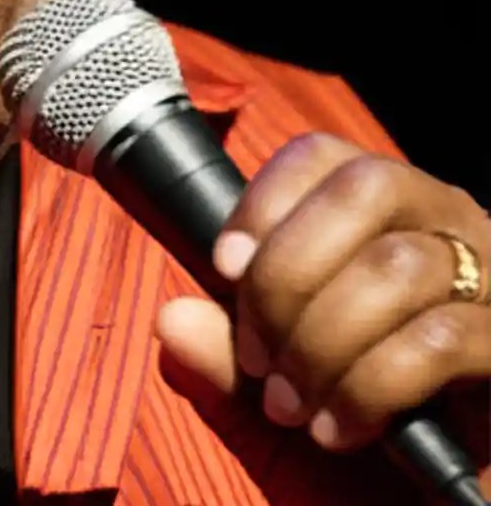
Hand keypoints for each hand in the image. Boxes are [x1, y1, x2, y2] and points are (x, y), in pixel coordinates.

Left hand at [156, 132, 490, 450]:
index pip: (326, 158)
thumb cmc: (361, 468)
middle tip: (258, 359)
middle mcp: (454, 237)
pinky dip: (367, 388)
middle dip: (286, 275)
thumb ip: (224, 367)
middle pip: (364, 190)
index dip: (265, 201)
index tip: (225, 267)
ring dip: (320, 342)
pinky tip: (340, 431)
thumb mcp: (269, 413)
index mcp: (390, 227)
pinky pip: (437, 342)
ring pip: (396, 265)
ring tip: (292, 407)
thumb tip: (173, 319)